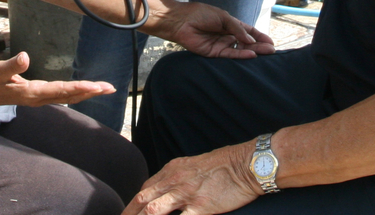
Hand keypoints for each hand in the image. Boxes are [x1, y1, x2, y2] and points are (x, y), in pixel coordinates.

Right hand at [0, 51, 114, 107]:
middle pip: (69, 96)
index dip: (79, 87)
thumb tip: (25, 57)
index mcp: (30, 93)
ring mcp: (36, 99)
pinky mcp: (35, 96)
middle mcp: (37, 98)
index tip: (96, 86)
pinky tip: (83, 91)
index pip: (60, 90)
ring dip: (85, 93)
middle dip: (90, 91)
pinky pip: (60, 96)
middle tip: (111, 88)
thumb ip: (10, 66)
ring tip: (103, 89)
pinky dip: (74, 93)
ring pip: (66, 97)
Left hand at [122, 143, 262, 214]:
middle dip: (129, 214)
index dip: (134, 205)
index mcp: (172, 169)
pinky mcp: (200, 206)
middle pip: (143, 200)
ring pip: (153, 210)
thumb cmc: (224, 165)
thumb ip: (177, 178)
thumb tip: (165, 191)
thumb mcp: (193, 166)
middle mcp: (175, 179)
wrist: (246, 164)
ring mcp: (186, 193)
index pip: (146, 189)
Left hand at [161, 1, 274, 58]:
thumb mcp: (223, 17)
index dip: (259, 36)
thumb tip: (251, 40)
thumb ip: (237, 29)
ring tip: (266, 53)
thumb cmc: (201, 14)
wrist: (182, 20)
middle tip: (272, 51)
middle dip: (259, 46)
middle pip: (246, 43)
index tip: (271, 42)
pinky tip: (251, 55)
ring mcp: (221, 44)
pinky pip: (230, 55)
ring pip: (240, 50)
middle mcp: (227, 35)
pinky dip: (241, 56)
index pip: (248, 32)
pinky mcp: (214, 53)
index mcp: (230, 24)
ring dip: (253, 52)